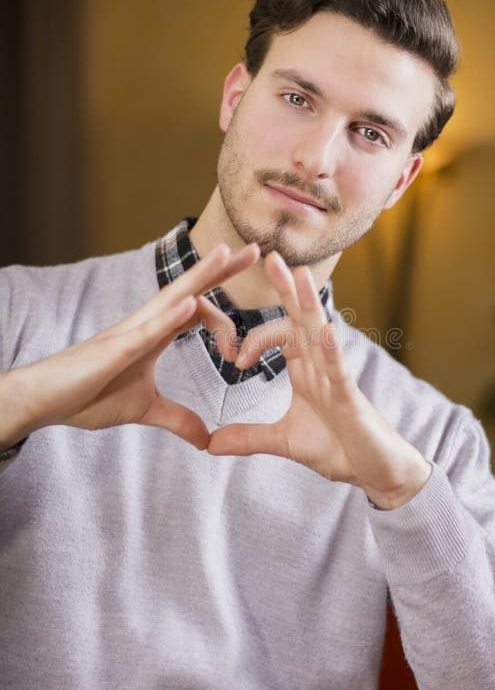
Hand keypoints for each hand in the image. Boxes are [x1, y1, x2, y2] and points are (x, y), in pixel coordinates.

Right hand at [0, 243, 259, 450]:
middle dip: (222, 269)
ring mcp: (130, 331)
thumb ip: (177, 419)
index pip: (196, 308)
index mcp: (154, 333)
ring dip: (200, 275)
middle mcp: (145, 323)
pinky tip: (191, 303)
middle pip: (189, 288)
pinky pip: (148, 327)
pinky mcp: (116, 347)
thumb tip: (205, 439)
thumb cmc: (86, 396)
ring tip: (227, 254)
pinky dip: (171, 314)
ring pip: (171, 295)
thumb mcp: (144, 410)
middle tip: (255, 249)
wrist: (44, 400)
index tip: (242, 347)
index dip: (224, 316)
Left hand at [208, 252, 430, 508]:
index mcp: (307, 370)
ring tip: (300, 275)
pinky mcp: (350, 398)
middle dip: (287, 288)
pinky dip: (332, 351)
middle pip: (302, 318)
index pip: (280, 336)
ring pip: (321, 333)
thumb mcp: (284, 442)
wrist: (373, 472)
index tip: (234, 359)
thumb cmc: (337, 449)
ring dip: (309, 304)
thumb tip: (210, 444)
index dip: (255, 340)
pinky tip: (324, 331)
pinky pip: (340, 369)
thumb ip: (249, 438)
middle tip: (269, 255)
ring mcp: (337, 379)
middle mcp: (322, 366)